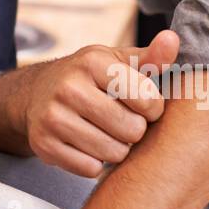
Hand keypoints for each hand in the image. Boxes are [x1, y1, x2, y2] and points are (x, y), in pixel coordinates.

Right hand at [20, 29, 179, 178]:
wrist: (35, 93)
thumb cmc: (88, 77)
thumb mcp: (118, 61)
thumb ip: (151, 56)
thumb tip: (173, 39)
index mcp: (92, 62)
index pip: (147, 100)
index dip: (152, 107)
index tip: (140, 103)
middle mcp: (69, 87)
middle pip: (132, 130)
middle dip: (133, 129)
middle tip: (120, 119)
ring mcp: (53, 117)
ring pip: (113, 153)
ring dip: (116, 148)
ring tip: (104, 131)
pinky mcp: (43, 145)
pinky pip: (91, 169)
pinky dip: (94, 161)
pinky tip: (85, 144)